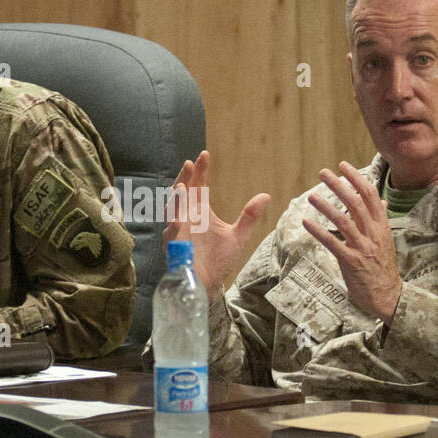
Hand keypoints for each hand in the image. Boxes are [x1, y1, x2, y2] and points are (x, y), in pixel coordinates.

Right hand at [161, 150, 269, 300]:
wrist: (210, 282)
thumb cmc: (219, 259)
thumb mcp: (238, 236)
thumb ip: (249, 216)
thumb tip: (265, 196)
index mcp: (199, 210)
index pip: (197, 185)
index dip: (199, 170)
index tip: (205, 155)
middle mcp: (187, 217)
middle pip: (181, 192)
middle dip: (185, 178)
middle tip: (190, 164)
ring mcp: (179, 231)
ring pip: (172, 210)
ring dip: (176, 199)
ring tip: (182, 186)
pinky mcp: (175, 247)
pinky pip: (172, 235)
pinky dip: (175, 227)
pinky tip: (179, 220)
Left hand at [303, 161, 402, 321]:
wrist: (387, 294)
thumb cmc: (384, 266)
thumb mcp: (386, 239)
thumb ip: (380, 219)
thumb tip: (381, 199)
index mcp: (382, 225)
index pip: (370, 194)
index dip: (356, 178)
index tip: (343, 165)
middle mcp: (373, 233)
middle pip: (355, 203)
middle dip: (339, 185)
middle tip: (323, 173)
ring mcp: (362, 247)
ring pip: (343, 221)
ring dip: (325, 206)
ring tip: (311, 195)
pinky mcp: (351, 261)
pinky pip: (332, 243)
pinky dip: (318, 231)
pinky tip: (306, 222)